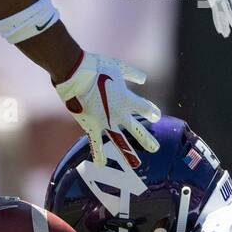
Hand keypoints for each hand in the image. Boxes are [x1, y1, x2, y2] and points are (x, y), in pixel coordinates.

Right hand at [54, 51, 160, 166]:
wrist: (76, 74)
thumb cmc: (97, 66)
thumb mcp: (119, 66)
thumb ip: (133, 73)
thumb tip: (144, 78)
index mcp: (128, 99)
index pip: (145, 109)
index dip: (151, 112)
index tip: (155, 116)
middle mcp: (120, 113)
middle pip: (137, 130)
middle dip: (146, 140)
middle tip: (155, 148)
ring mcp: (106, 122)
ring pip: (120, 142)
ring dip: (128, 154)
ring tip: (137, 164)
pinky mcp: (91, 126)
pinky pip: (95, 143)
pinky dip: (98, 154)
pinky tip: (102, 164)